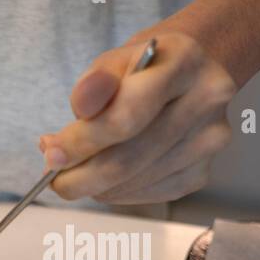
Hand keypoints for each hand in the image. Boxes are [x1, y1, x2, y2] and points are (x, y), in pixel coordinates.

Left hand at [41, 32, 235, 204]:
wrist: (180, 78)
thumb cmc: (139, 71)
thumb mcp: (111, 63)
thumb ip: (91, 87)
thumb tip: (76, 115)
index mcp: (184, 63)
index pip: (125, 117)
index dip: (81, 143)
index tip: (51, 153)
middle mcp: (206, 101)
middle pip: (127, 160)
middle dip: (78, 175)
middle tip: (52, 174)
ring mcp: (208, 140)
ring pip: (131, 183)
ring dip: (92, 186)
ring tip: (75, 168)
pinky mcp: (200, 172)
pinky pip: (143, 196)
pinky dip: (113, 192)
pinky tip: (104, 176)